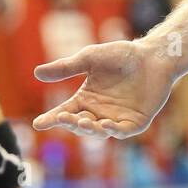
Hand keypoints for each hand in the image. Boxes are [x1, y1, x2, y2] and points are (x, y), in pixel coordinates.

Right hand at [32, 39, 175, 138]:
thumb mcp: (90, 58)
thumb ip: (66, 68)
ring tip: (82, 121)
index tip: (38, 124)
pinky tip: (105, 124)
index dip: (52, 119)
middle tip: (65, 117)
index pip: (65, 112)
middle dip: (71, 123)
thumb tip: (36, 73)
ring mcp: (117, 119)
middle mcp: (99, 112)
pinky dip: (113, 131)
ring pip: (99, 132)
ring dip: (89, 129)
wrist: (152, 55)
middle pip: (80, 125)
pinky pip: (122, 132)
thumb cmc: (121, 55)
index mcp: (86, 99)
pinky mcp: (135, 123)